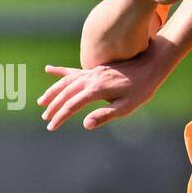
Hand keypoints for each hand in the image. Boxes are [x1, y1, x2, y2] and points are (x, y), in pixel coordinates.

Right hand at [38, 36, 173, 131]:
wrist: (150, 64)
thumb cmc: (141, 89)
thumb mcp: (126, 107)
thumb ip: (105, 115)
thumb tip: (86, 124)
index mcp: (97, 89)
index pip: (72, 105)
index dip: (60, 117)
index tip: (51, 127)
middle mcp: (91, 78)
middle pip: (65, 93)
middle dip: (53, 106)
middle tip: (45, 118)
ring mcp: (92, 72)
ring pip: (66, 81)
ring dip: (52, 91)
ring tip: (41, 102)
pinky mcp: (95, 69)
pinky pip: (74, 71)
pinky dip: (60, 72)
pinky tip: (49, 69)